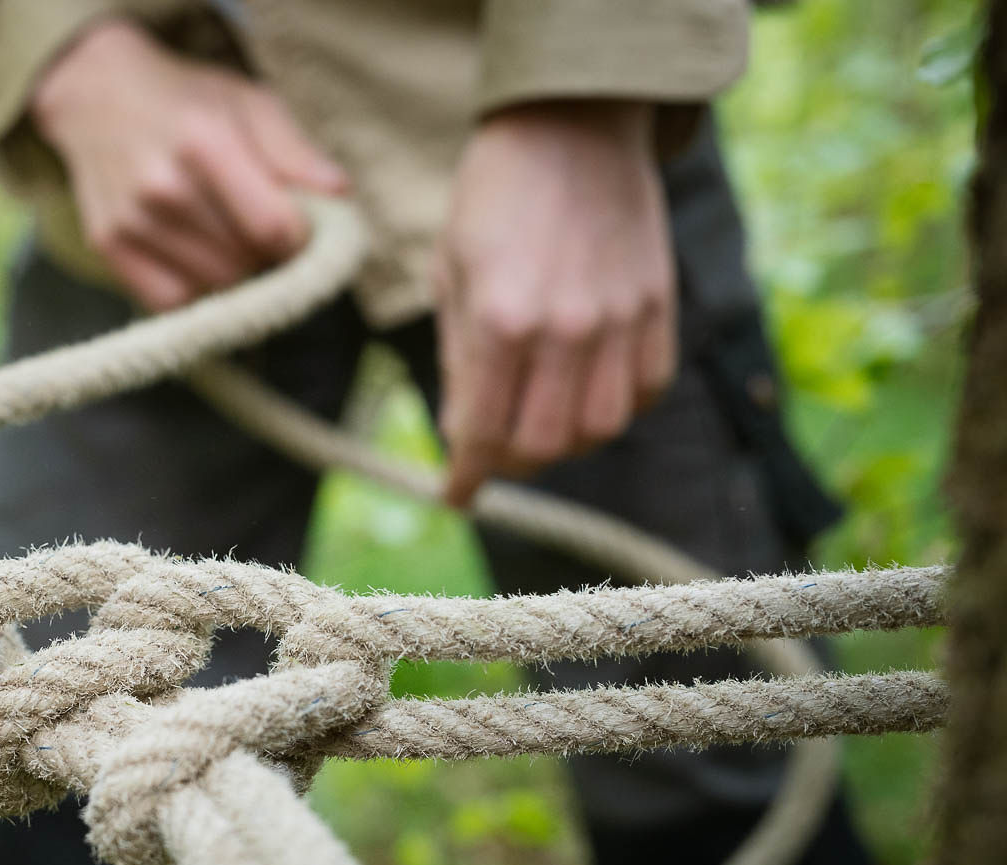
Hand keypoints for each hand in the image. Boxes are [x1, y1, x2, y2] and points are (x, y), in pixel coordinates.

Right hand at [31, 19, 348, 310]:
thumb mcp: (250, 103)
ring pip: (214, 287)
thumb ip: (296, 152)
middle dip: (267, 256)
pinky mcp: (108, 246)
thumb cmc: (189, 100)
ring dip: (233, 273)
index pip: (274, 229)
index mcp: (205, 142)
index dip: (302, 241)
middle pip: (245, 263)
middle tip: (260, 227)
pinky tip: (197, 256)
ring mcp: (130, 221)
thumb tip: (339, 198)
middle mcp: (162, 187)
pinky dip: (194, 289)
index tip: (303, 230)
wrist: (99, 94)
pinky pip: (172, 302)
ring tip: (226, 234)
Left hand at [433, 100, 675, 506]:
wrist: (572, 124)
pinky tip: (585, 394)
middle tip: (492, 452)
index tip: (454, 494)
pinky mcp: (659, 305)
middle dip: (510, 463)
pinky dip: (615, 409)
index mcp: (502, 318)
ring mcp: (621, 318)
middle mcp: (567, 328)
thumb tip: (462, 436)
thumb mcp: (452, 272)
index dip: (467, 475)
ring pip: (601, 428)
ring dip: (564, 441)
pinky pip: (647, 389)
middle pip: (544, 445)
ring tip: (537, 423)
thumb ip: (460, 361)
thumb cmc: (494, 195)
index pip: (484, 432)